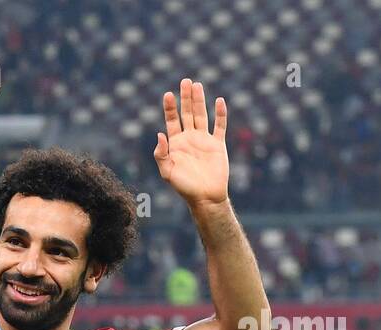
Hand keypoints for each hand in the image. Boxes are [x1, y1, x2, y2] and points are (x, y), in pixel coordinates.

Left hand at [154, 79, 228, 207]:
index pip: (172, 121)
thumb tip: (159, 135)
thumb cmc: (184, 187)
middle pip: (187, 113)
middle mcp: (189, 139)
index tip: (168, 94)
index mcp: (176, 144)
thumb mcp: (167, 172)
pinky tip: (219, 101)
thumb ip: (161, 154)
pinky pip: (220, 126)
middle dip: (185, 98)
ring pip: (201, 115)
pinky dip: (220, 114)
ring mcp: (204, 140)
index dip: (170, 108)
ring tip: (197, 85)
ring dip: (199, 101)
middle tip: (185, 81)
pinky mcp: (218, 145)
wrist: (205, 197)